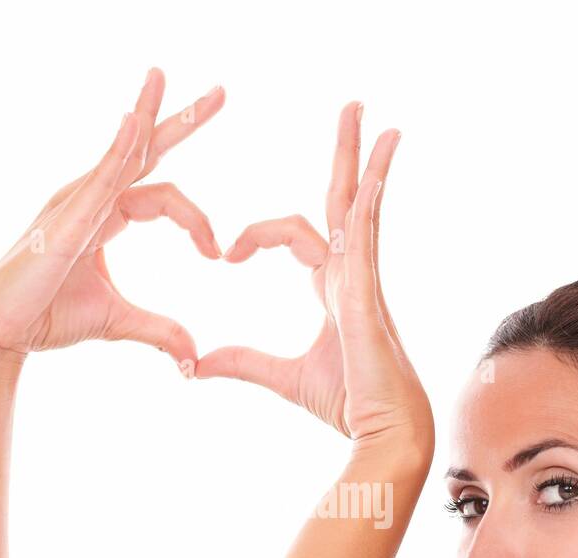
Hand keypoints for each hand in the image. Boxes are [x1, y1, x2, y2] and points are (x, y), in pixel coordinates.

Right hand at [0, 68, 223, 368]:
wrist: (2, 332)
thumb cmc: (49, 317)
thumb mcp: (119, 322)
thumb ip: (160, 331)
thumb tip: (195, 357)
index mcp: (106, 214)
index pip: (165, 196)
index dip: (198, 222)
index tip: (217, 253)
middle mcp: (91, 198)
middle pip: (144, 150)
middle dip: (182, 120)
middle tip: (223, 93)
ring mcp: (75, 203)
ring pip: (122, 153)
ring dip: (146, 114)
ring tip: (163, 77)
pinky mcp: (65, 221)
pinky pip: (98, 179)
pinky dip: (117, 151)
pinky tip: (135, 124)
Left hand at [195, 102, 432, 458]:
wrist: (381, 430)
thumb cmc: (346, 403)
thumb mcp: (280, 377)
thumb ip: (241, 363)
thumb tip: (195, 364)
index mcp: (334, 287)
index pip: (295, 235)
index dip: (256, 235)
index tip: (226, 253)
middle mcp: (353, 275)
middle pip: (345, 200)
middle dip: (347, 154)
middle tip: (352, 107)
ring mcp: (365, 282)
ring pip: (364, 208)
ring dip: (369, 162)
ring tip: (375, 121)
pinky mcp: (368, 296)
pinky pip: (368, 242)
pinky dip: (370, 206)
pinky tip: (373, 177)